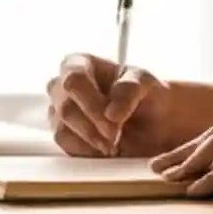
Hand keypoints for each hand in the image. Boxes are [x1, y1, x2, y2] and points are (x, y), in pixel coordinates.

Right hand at [46, 53, 171, 156]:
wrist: (153, 125)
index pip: (74, 79)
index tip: (113, 118)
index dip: (92, 102)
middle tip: (117, 135)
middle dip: (95, 125)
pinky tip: (104, 147)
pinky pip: (64, 144)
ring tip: (114, 142)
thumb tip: (110, 114)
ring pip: (62, 128)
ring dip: (92, 139)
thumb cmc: (147, 96)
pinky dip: (86, 150)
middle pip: (66, 107)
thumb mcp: (147, 84)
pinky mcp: (61, 134)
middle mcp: (63, 84)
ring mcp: (58, 110)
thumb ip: (129, 91)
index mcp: (81, 63)